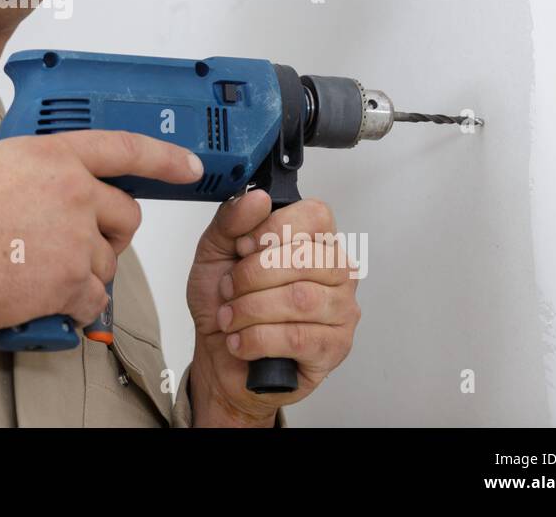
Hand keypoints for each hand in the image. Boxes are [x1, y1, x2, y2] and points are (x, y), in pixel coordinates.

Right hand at [0, 130, 202, 329]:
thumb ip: (21, 163)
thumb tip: (24, 172)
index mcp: (55, 157)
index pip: (126, 149)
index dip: (165, 158)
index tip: (188, 165)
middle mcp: (74, 192)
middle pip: (126, 215)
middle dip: (112, 233)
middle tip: (84, 244)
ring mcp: (75, 238)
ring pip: (109, 261)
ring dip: (85, 272)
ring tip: (44, 272)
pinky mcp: (70, 280)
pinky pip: (95, 298)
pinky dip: (76, 304)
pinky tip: (47, 297)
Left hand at [184, 190, 360, 425]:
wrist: (218, 357)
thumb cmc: (225, 303)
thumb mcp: (214, 252)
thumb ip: (231, 220)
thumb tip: (257, 198)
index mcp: (313, 241)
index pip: (315, 216)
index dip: (274, 229)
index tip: (243, 246)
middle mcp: (335, 272)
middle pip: (305, 258)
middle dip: (252, 275)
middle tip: (229, 289)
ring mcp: (341, 310)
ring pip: (300, 299)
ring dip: (251, 309)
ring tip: (231, 318)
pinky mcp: (334, 348)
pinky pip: (298, 338)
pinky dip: (257, 339)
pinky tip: (241, 341)